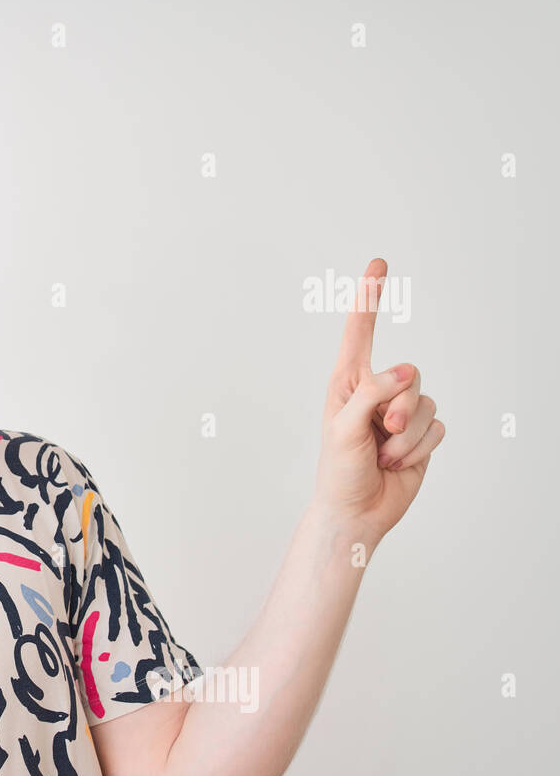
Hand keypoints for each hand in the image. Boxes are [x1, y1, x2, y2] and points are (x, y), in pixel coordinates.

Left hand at [314, 258, 445, 544]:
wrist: (357, 511)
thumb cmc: (338, 471)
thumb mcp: (344, 429)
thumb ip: (372, 394)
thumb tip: (405, 371)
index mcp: (348, 383)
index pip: (361, 333)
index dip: (370, 298)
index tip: (378, 263)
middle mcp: (376, 391)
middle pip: (408, 373)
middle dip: (398, 407)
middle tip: (379, 433)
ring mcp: (401, 412)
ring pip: (425, 401)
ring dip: (406, 436)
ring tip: (383, 454)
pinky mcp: (421, 434)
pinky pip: (437, 427)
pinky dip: (419, 449)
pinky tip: (399, 463)